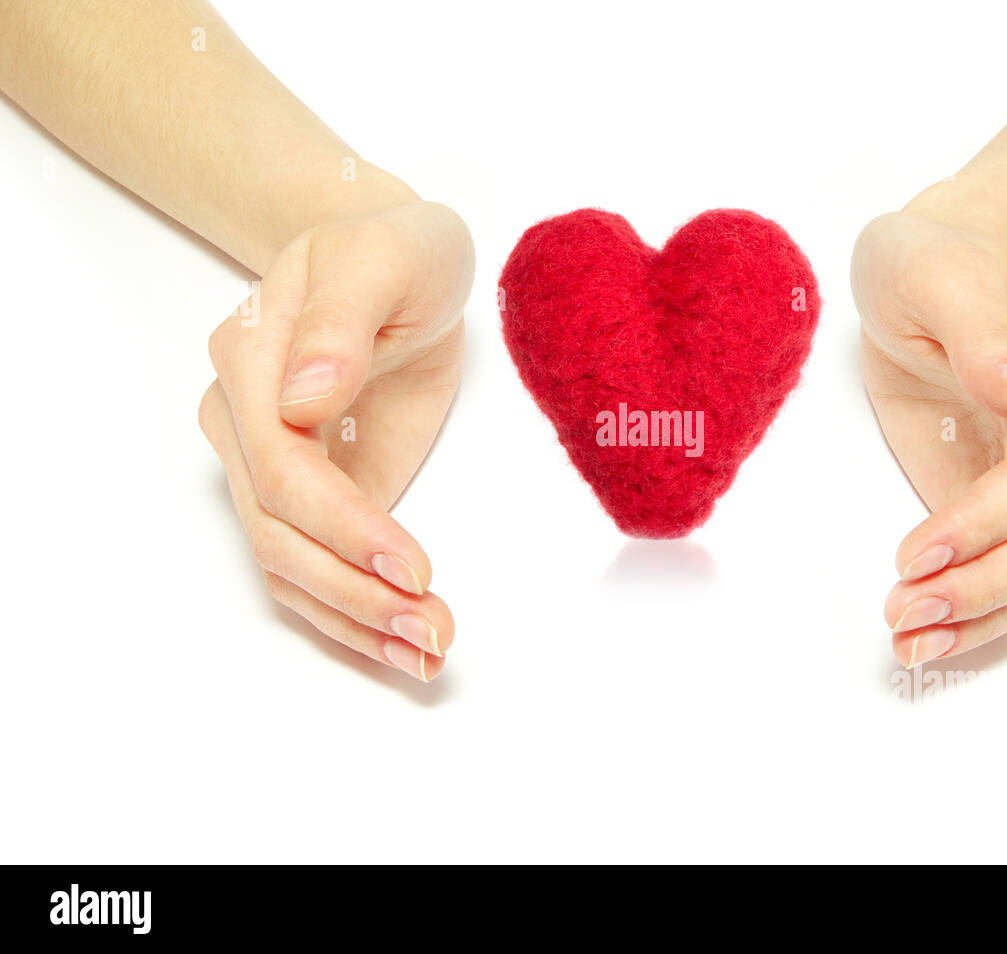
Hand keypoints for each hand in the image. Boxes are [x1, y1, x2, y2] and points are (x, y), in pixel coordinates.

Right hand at [200, 201, 473, 681]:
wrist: (395, 264)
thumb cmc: (394, 251)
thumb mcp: (384, 257)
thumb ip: (340, 322)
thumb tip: (302, 400)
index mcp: (253, 360)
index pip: (283, 467)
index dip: (345, 526)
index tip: (415, 567)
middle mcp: (244, 421)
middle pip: (279, 533)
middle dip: (355, 592)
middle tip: (433, 629)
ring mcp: (269, 464)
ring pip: (287, 566)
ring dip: (355, 621)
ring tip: (429, 653)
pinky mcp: (311, 493)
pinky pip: (312, 568)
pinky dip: (352, 616)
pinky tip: (403, 649)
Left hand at [852, 209, 1006, 667]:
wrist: (923, 271)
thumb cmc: (927, 261)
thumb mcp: (934, 273)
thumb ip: (981, 333)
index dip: (987, 521)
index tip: (915, 552)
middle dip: (984, 584)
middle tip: (905, 611)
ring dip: (982, 616)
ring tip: (909, 643)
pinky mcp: (1006, 499)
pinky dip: (979, 615)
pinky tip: (927, 641)